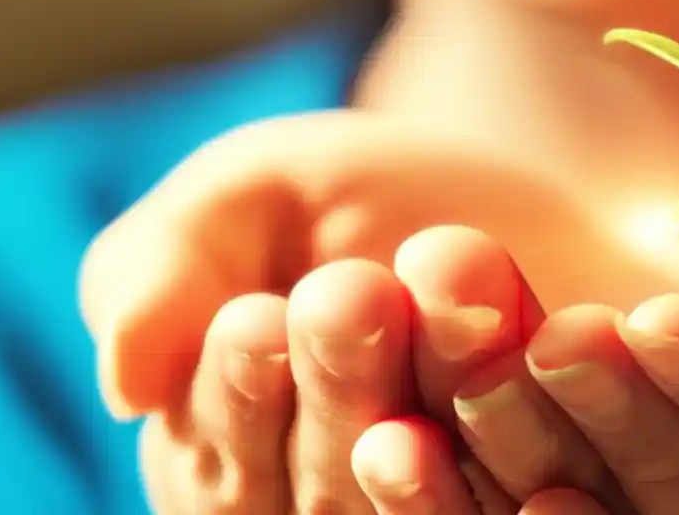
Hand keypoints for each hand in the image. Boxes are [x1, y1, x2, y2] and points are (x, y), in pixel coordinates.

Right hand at [79, 111, 644, 512]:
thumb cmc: (360, 198)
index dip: (239, 389)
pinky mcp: (553, 506)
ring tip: (452, 309)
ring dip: (439, 421)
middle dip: (342, 386)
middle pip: (327, 484)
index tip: (257, 316)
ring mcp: (439, 513)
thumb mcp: (252, 196)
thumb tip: (125, 385)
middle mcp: (328, 503)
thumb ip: (166, 268)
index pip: (222, 454)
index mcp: (234, 453)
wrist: (517, 195)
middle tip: (356, 293)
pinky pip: (538, 512)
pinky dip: (546, 483)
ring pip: (427, 508)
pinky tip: (554, 406)